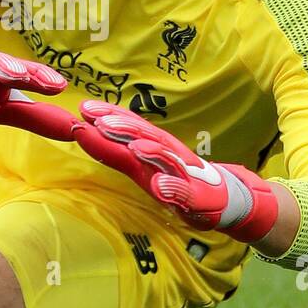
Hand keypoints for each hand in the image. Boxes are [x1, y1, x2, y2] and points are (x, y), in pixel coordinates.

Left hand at [71, 100, 278, 242]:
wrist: (223, 199)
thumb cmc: (177, 181)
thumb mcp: (143, 166)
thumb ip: (116, 154)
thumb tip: (84, 131)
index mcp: (153, 149)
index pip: (129, 129)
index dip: (109, 119)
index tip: (85, 108)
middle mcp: (168, 156)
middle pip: (146, 137)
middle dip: (125, 128)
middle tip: (100, 119)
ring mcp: (184, 176)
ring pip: (168, 160)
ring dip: (151, 152)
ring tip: (133, 146)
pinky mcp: (198, 198)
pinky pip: (185, 193)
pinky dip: (173, 189)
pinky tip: (160, 186)